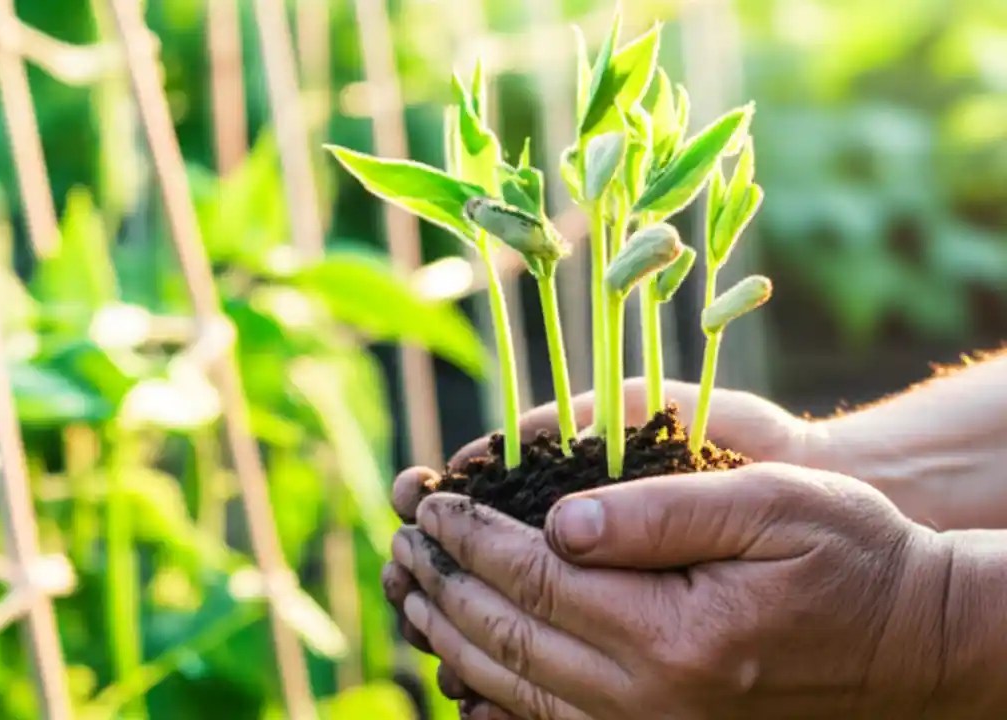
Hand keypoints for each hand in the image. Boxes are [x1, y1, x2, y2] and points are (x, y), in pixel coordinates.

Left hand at [383, 379, 814, 713]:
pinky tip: (464, 672)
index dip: (474, 538)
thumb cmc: (850, 556)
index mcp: (675, 634)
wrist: (913, 645)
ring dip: (455, 639)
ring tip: (414, 596)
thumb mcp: (770, 506)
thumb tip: (556, 520)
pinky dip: (496, 699)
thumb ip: (658, 512)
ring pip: (519, 690)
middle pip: (511, 640)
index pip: (536, 580)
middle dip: (446, 586)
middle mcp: (654, 699)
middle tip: (402, 543)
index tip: (434, 503)